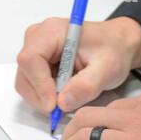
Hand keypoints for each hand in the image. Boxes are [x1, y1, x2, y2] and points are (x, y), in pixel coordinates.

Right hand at [14, 16, 140, 113]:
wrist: (116, 45)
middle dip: (41, 96)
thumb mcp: (108, 68)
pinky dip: (45, 95)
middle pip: (25, 73)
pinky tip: (64, 92)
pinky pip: (31, 85)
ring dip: (43, 97)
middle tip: (63, 108)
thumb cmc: (112, 50)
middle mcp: (38, 37)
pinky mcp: (36, 62)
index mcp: (52, 31)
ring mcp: (35, 49)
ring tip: (69, 97)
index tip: (54, 104)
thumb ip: (87, 85)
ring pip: (25, 82)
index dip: (39, 84)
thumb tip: (62, 103)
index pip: (31, 58)